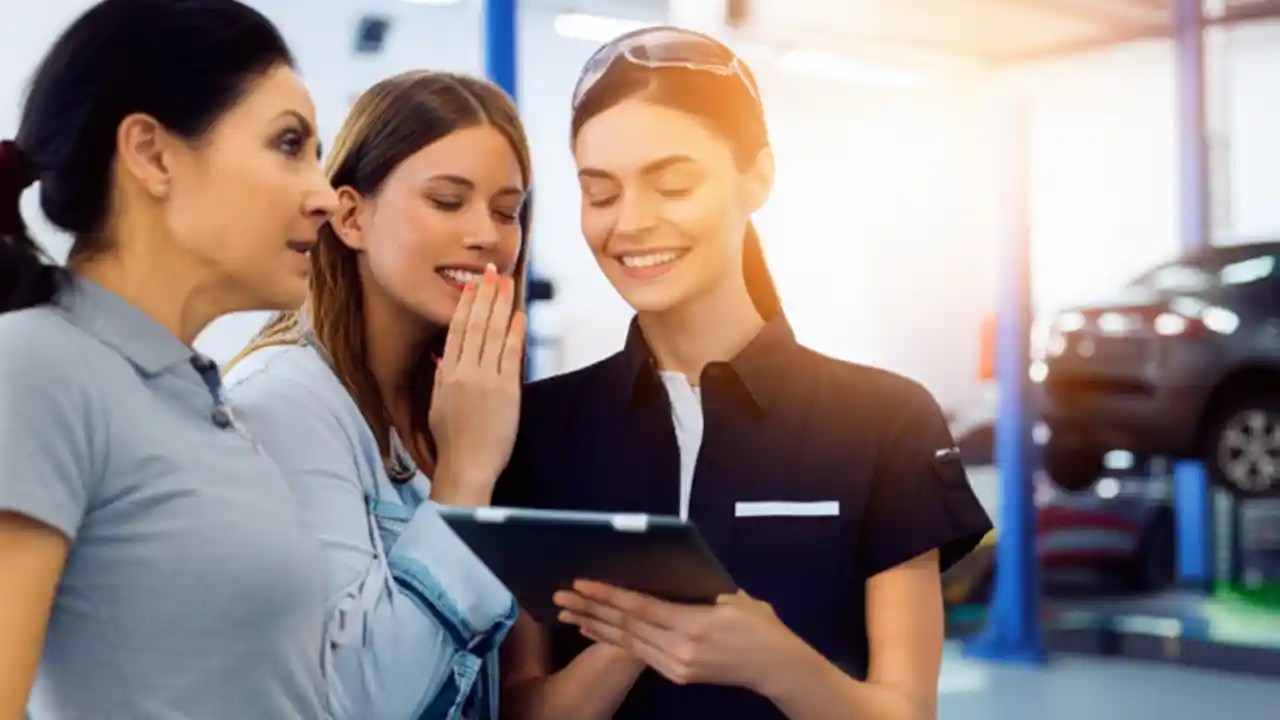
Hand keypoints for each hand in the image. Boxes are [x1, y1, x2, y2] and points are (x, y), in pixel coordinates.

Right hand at [429, 263, 525, 504]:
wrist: (467, 467)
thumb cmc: (453, 442)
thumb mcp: (438, 405)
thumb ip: (441, 378)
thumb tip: (442, 357)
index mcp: (446, 375)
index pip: (456, 330)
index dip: (466, 304)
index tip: (473, 285)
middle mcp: (462, 372)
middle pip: (474, 325)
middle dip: (484, 295)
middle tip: (492, 272)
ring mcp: (484, 380)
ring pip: (491, 334)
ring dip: (500, 305)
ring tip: (506, 283)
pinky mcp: (505, 391)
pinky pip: (510, 354)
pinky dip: (515, 333)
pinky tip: (519, 315)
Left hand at [554, 581, 806, 692]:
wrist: (775, 667)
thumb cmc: (758, 624)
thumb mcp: (731, 598)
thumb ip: (696, 589)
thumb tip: (664, 571)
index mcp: (694, 624)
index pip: (641, 607)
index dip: (609, 595)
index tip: (583, 582)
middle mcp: (680, 648)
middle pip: (627, 626)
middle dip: (591, 609)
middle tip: (562, 595)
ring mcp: (676, 666)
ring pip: (627, 642)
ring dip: (595, 626)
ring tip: (567, 612)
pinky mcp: (676, 675)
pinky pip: (638, 654)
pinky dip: (613, 640)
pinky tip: (594, 630)